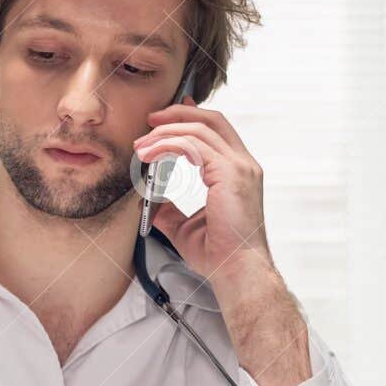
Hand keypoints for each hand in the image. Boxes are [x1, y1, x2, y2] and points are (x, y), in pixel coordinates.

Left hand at [131, 99, 272, 290]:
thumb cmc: (218, 255)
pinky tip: (149, 155)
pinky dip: (168, 145)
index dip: (191, 118)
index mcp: (239, 172)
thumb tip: (150, 201)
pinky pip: (192, 146)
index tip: (165, 118)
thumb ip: (169, 210)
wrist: (236, 271)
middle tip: (150, 120)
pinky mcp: (229, 173)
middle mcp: (243, 164)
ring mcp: (239, 167)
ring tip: (141, 145)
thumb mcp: (185, 227)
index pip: (217, 132)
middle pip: (211, 120)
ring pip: (199, 130)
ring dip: (165, 133)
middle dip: (178, 114)